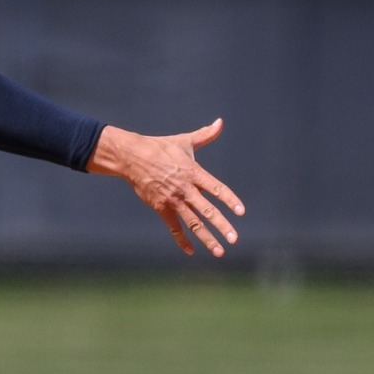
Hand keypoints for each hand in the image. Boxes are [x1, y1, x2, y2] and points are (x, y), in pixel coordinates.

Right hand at [86, 120, 243, 255]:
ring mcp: (173, 200)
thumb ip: (206, 135)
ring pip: (193, 223)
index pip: (217, 189)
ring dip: (206, 238)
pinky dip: (182, 241)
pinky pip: (174, 228)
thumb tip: (220, 122)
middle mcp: (185, 189)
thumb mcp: (185, 141)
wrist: (132, 157)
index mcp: (194, 173)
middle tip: (234, 239)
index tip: (241, 212)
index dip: (230, 200)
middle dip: (222, 226)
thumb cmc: (161, 148)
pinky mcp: (161, 208)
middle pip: (207, 210)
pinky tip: (191, 251)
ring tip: (219, 251)